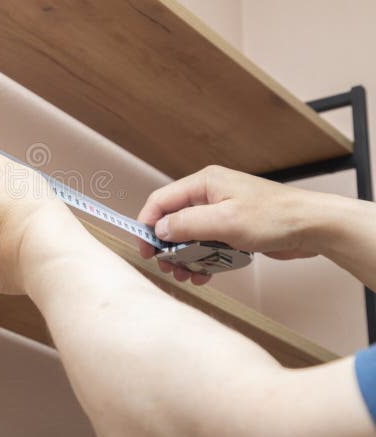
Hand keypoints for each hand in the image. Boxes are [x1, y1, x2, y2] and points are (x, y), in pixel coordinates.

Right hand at [137, 165, 318, 283]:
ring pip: (190, 236)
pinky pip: (207, 245)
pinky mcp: (232, 229)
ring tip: (186, 275)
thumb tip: (160, 230)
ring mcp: (221, 212)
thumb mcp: (225, 221)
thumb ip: (188, 224)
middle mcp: (209, 195)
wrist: (314, 227)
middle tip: (167, 267)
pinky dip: (202, 260)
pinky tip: (204, 275)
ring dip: (185, 257)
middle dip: (167, 246)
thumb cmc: (275, 217)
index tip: (144, 249)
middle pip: (174, 220)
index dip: (147, 224)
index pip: (161, 201)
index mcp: (204, 183)